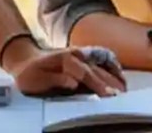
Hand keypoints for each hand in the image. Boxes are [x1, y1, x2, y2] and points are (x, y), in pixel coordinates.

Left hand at [4, 38, 127, 96]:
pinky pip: (103, 58)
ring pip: (103, 64)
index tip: (109, 95)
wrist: (26, 60)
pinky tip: (120, 75)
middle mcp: (77, 54)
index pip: (86, 74)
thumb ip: (55, 81)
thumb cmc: (30, 74)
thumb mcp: (35, 80)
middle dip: (111, 83)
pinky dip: (113, 65)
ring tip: (124, 89)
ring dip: (115, 76)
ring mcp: (82, 54)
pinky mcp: (85, 56)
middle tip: (122, 96)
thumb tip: (73, 83)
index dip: (98, 85)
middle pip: (98, 70)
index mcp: (65, 60)